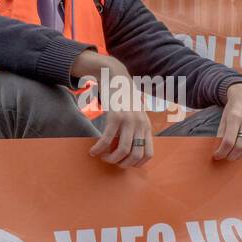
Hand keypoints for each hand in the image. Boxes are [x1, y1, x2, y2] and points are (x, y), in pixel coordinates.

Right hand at [72, 51, 154, 167]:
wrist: (117, 77)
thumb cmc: (123, 99)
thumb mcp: (136, 114)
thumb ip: (136, 129)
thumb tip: (128, 149)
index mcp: (147, 127)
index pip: (148, 154)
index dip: (137, 164)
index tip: (125, 163)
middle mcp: (141, 125)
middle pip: (136, 155)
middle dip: (122, 164)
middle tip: (111, 161)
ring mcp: (129, 121)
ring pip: (123, 150)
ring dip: (111, 159)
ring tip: (102, 157)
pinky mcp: (115, 116)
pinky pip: (107, 139)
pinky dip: (99, 148)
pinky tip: (93, 151)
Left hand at [214, 82, 241, 160]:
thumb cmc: (234, 108)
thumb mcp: (224, 117)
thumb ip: (221, 133)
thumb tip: (219, 150)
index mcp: (235, 116)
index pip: (228, 141)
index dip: (222, 152)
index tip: (217, 155)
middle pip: (240, 146)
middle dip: (232, 156)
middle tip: (227, 157)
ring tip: (236, 154)